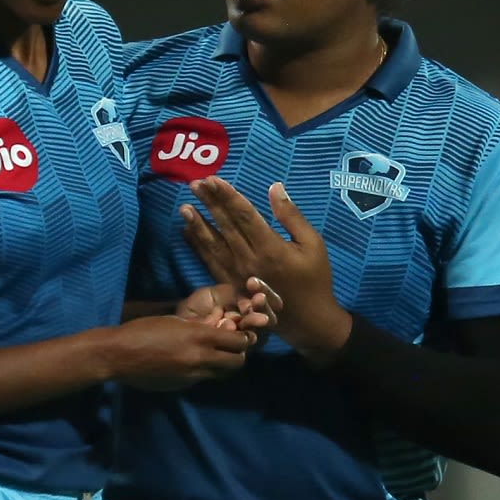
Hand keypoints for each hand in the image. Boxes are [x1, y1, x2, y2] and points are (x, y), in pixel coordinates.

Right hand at [110, 312, 256, 390]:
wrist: (118, 355)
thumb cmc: (142, 330)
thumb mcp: (174, 321)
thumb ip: (198, 326)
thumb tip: (218, 324)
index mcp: (199, 337)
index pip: (239, 342)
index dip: (242, 338)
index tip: (238, 335)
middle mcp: (200, 359)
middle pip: (237, 363)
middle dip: (238, 356)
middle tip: (230, 349)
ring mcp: (191, 376)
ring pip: (222, 374)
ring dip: (223, 367)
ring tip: (213, 357)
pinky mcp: (182, 386)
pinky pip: (202, 379)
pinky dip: (203, 372)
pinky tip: (189, 364)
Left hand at [182, 177, 350, 364]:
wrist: (307, 319)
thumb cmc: (315, 279)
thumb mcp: (313, 244)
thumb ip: (291, 217)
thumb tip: (275, 188)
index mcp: (270, 248)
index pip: (244, 215)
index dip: (227, 196)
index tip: (213, 180)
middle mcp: (249, 260)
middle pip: (225, 226)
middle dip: (209, 203)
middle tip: (195, 183)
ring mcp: (236, 274)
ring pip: (213, 244)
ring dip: (197, 224)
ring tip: (184, 206)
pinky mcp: (231, 285)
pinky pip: (210, 262)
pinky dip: (197, 246)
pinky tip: (187, 231)